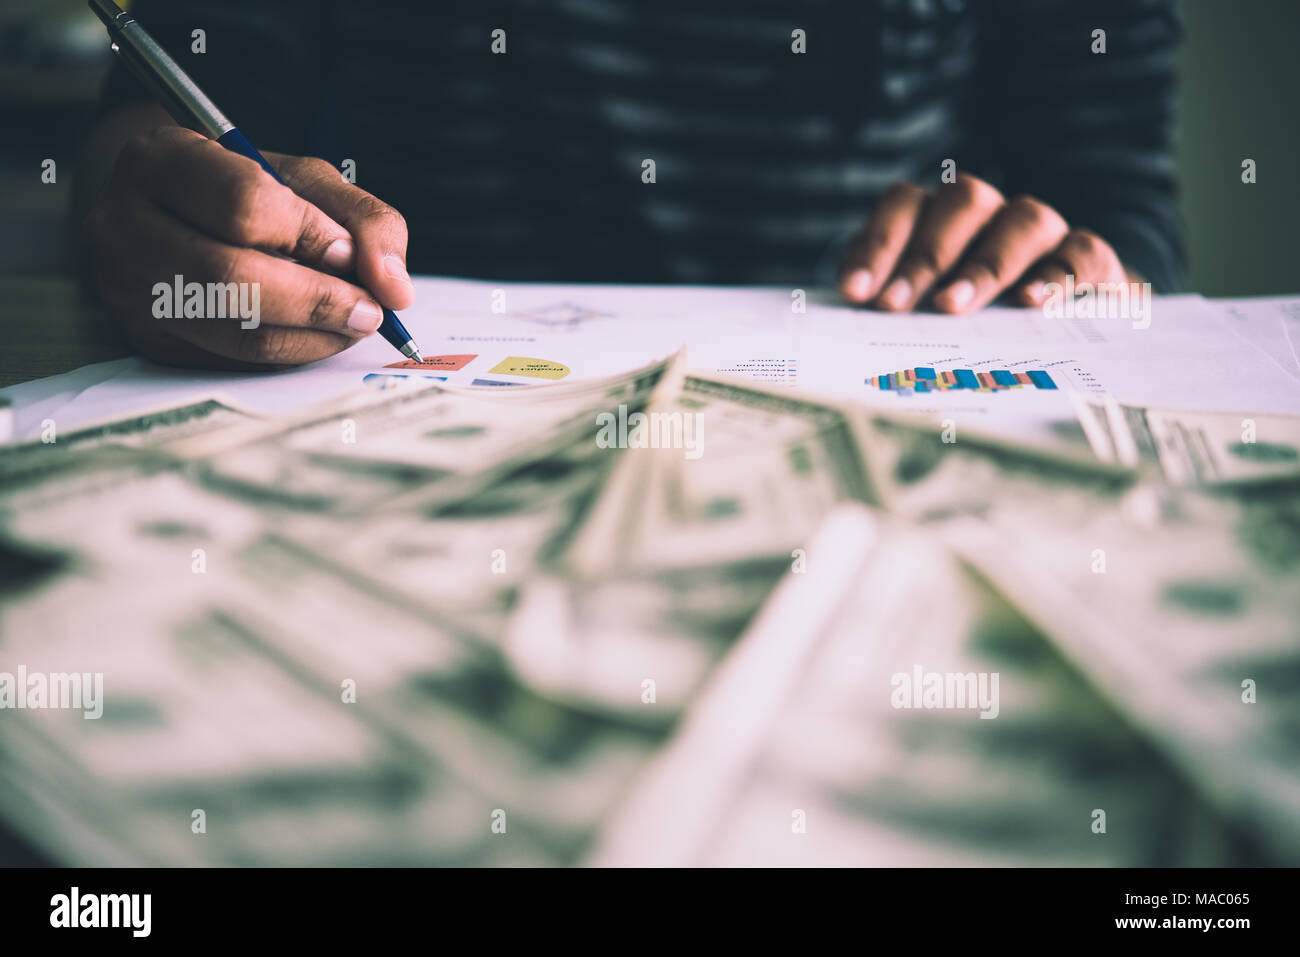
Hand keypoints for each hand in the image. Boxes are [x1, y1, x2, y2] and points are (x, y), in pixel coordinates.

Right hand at [82, 125, 414, 368]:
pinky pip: (237, 361)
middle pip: (234, 279)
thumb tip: (395, 288)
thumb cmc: (243, 187)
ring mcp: (129, 291)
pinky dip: (292, 352)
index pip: (243, 206)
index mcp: (160, 161)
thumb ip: (362, 220)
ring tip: (354, 322)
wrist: (167, 211)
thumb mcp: (303, 179)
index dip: (309, 234)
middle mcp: (125, 226)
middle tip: (371, 311)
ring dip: (315, 336)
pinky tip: (316, 335)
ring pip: (238, 333)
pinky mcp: (150, 341)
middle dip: (320, 300)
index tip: (348, 252)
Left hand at [838, 173, 1129, 312]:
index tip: (854, 292)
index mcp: (939, 218)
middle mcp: (991, 213)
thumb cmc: (972, 325)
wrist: (1062, 338)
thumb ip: (895, 306)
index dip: (878, 244)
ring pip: (1023, 220)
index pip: (905, 205)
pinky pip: (1080, 253)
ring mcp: (1043, 232)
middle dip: (924, 256)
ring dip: (984, 265)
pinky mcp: (1090, 260)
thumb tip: (858, 320)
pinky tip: (1030, 303)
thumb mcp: (925, 316)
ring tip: (951, 307)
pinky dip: (1056, 274)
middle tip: (893, 306)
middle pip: (962, 203)